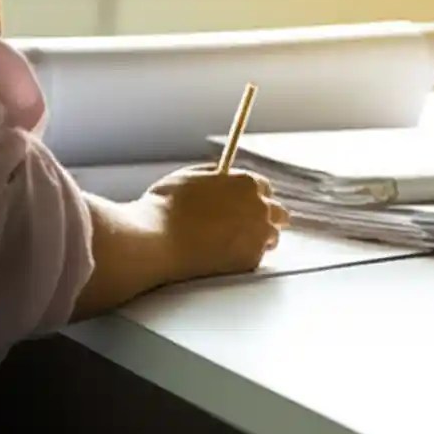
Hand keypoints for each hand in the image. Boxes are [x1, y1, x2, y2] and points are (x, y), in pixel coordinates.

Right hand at [141, 166, 290, 281]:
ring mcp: (258, 233)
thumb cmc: (164, 207)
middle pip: (277, 212)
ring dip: (259, 238)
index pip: (264, 187)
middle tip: (248, 226)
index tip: (246, 204)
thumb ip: (215, 174)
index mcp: (246, 183)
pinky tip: (226, 257)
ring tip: (236, 243)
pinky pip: (257, 257)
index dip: (253, 196)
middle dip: (265, 217)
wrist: (156, 241)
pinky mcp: (251, 259)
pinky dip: (245, 257)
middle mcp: (259, 206)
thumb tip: (223, 175)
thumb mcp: (189, 176)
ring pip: (272, 235)